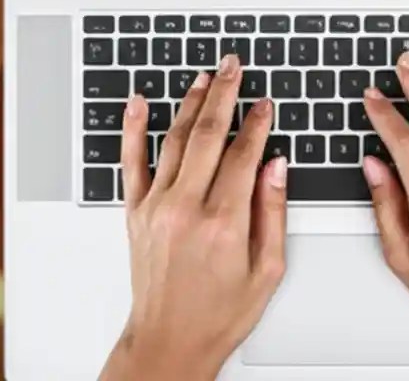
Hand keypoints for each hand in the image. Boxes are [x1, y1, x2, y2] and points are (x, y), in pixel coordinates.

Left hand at [100, 55, 287, 380]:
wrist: (170, 340)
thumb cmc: (219, 312)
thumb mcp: (268, 270)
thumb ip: (273, 213)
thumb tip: (275, 166)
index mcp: (224, 223)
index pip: (245, 154)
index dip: (258, 123)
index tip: (265, 104)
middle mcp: (186, 209)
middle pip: (208, 135)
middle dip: (224, 94)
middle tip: (233, 68)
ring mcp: (156, 207)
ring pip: (175, 140)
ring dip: (191, 103)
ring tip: (204, 78)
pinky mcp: (135, 212)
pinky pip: (132, 162)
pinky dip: (134, 129)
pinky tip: (139, 103)